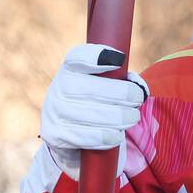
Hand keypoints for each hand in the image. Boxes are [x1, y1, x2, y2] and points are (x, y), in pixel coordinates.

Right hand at [39, 43, 148, 178]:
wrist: (68, 135)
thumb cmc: (95, 104)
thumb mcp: (104, 86)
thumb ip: (120, 79)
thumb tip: (137, 85)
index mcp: (70, 70)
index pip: (77, 58)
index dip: (96, 56)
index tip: (118, 60)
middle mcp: (58, 88)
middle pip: (91, 88)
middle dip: (121, 94)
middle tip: (138, 99)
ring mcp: (54, 112)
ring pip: (91, 114)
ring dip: (118, 118)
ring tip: (133, 117)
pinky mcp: (55, 135)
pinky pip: (85, 136)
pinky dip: (105, 137)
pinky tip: (117, 135)